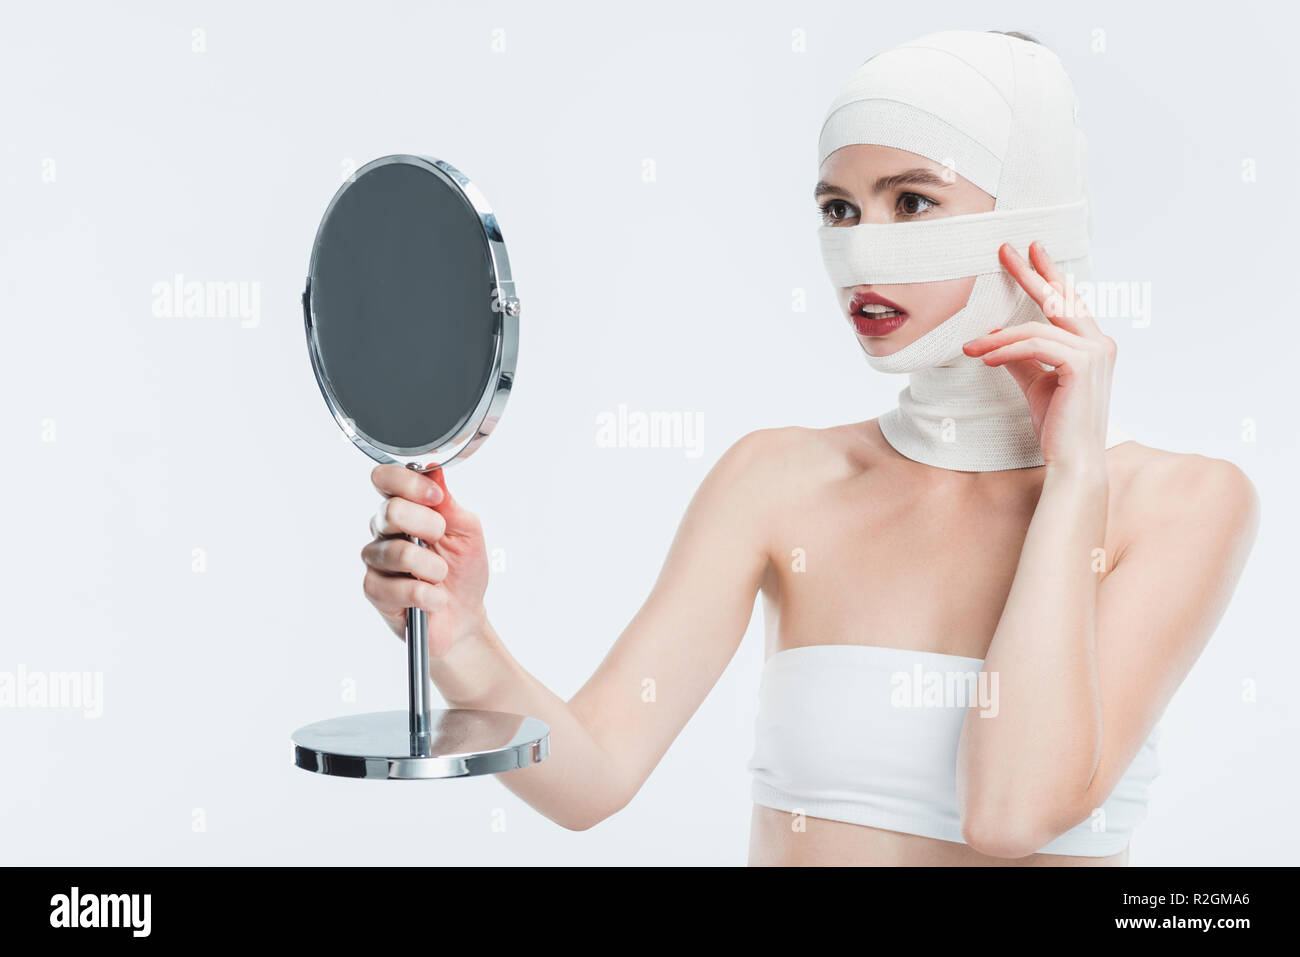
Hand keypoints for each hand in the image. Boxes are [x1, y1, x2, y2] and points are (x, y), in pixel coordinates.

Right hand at [361, 465, 490, 655]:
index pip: (385, 479)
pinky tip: (435, 598)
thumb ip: (449, 503)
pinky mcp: (375, 591)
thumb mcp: (467, 531)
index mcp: (404, 508)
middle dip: (429, 527)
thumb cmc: (464, 570)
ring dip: (432, 567)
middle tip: (443, 541)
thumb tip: (434, 471)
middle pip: (391, 512)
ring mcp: (376, 560)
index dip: (409, 483)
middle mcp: (384, 531)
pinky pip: (396, 587)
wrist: (465, 614)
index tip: (436, 499)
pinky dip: (426, 594)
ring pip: (397, 552)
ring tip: (441, 576)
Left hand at [962, 241, 1116, 472]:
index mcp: (1093, 344)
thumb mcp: (1036, 383)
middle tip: (1005, 249)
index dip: (1048, 275)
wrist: (1073, 459)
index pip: (1067, 303)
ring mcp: (1096, 351)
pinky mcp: (1082, 364)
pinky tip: (984, 358)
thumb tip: (997, 336)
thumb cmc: (1058, 425)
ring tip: (970, 347)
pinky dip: (1005, 350)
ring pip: (1036, 328)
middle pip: (1059, 298)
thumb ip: (1022, 356)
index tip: (1030, 252)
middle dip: (1030, 273)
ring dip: (997, 338)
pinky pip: (1034, 346)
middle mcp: (1101, 343)